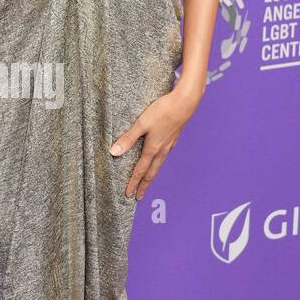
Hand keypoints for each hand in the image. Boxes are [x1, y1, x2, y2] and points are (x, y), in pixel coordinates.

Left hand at [110, 84, 201, 199]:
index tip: (129, 194)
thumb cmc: (163, 111)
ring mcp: (169, 144)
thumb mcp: (141, 124)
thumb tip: (114, 152)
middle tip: (139, 196)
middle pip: (151, 172)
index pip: (140, 170)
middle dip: (144, 185)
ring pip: (159, 165)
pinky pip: (164, 156)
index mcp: (153, 148)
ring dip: (152, 175)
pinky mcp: (174, 138)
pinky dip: (158, 163)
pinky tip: (158, 159)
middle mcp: (162, 150)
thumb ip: (128, 138)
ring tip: (147, 181)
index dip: (134, 183)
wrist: (185, 103)